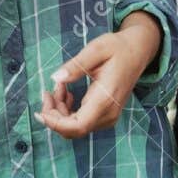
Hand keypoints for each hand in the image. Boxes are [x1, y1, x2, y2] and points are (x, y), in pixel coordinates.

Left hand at [35, 12, 159, 138]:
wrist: (137, 52)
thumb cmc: (117, 48)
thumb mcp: (96, 49)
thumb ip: (76, 65)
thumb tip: (55, 77)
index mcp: (105, 98)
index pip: (78, 125)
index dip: (56, 124)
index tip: (40, 112)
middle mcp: (108, 113)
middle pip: (73, 129)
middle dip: (54, 115)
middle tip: (46, 92)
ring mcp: (108, 116)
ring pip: (75, 126)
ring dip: (60, 111)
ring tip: (58, 87)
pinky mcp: (105, 114)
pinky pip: (81, 121)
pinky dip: (68, 110)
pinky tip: (66, 92)